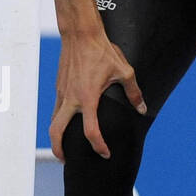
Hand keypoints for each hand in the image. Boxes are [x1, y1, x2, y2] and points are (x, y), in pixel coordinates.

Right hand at [49, 31, 145, 160]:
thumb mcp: (125, 71)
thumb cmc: (103, 51)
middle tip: (68, 160)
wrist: (81, 35)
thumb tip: (142, 109)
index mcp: (88, 98)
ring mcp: (62, 93)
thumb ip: (134, 92)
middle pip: (57, 132)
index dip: (98, 146)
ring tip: (66, 146)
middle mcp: (71, 98)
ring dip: (57, 137)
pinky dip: (59, 121)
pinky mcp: (59, 87)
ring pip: (54, 121)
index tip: (105, 153)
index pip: (90, 131)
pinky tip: (69, 123)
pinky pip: (56, 109)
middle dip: (60, 150)